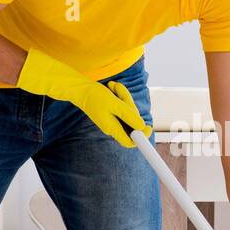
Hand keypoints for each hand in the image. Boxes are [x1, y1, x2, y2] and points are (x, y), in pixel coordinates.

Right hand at [15, 48, 150, 147]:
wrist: (80, 88)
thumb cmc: (95, 96)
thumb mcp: (115, 105)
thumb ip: (129, 116)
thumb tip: (142, 127)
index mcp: (112, 128)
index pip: (130, 142)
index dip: (141, 137)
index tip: (148, 127)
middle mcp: (113, 126)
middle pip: (131, 123)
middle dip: (131, 108)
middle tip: (122, 96)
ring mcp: (112, 119)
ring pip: (127, 111)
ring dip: (124, 98)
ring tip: (114, 87)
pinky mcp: (111, 112)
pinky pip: (122, 106)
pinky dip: (121, 96)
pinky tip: (113, 87)